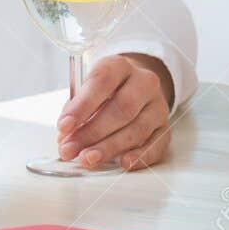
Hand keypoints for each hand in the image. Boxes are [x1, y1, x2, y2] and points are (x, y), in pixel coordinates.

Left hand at [55, 54, 174, 170]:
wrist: (136, 86)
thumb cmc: (106, 92)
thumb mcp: (88, 90)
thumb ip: (76, 112)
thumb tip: (66, 139)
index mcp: (120, 66)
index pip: (102, 81)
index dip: (82, 106)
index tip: (64, 126)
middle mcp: (144, 82)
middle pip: (122, 108)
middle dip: (92, 132)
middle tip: (70, 149)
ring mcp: (158, 105)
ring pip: (137, 128)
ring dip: (110, 147)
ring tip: (88, 159)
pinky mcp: (165, 127)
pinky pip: (157, 143)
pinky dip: (141, 156)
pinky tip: (124, 163)